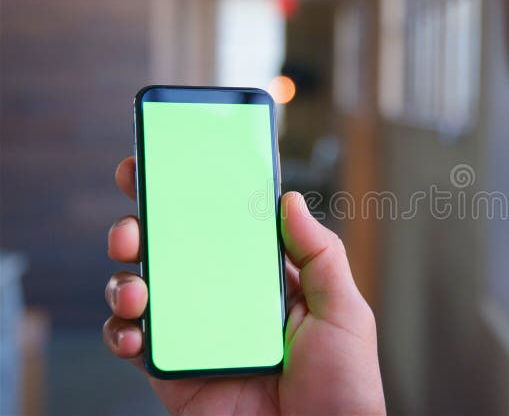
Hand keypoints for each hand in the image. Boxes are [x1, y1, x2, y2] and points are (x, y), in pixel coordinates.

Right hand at [104, 157, 384, 414]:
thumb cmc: (342, 389)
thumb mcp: (344, 312)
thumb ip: (320, 254)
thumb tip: (289, 199)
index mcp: (267, 280)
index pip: (228, 227)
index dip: (199, 194)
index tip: (171, 161)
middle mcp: (227, 300)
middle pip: (176, 250)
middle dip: (145, 224)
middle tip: (134, 218)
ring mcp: (198, 333)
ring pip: (145, 288)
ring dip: (126, 274)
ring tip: (135, 278)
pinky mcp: (174, 371)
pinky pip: (133, 342)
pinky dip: (121, 330)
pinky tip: (133, 329)